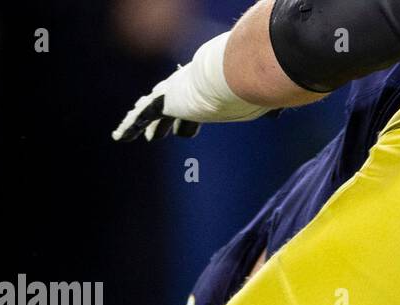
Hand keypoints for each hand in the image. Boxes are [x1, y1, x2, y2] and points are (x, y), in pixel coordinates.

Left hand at [112, 33, 268, 142]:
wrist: (237, 72)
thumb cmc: (251, 83)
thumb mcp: (258, 99)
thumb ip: (267, 104)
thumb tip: (281, 112)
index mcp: (212, 90)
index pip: (199, 103)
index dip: (193, 115)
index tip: (190, 126)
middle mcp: (192, 88)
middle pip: (177, 107)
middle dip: (170, 121)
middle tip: (166, 132)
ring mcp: (176, 93)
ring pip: (156, 111)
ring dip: (151, 126)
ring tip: (145, 137)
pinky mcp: (166, 101)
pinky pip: (143, 115)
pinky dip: (130, 126)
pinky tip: (119, 137)